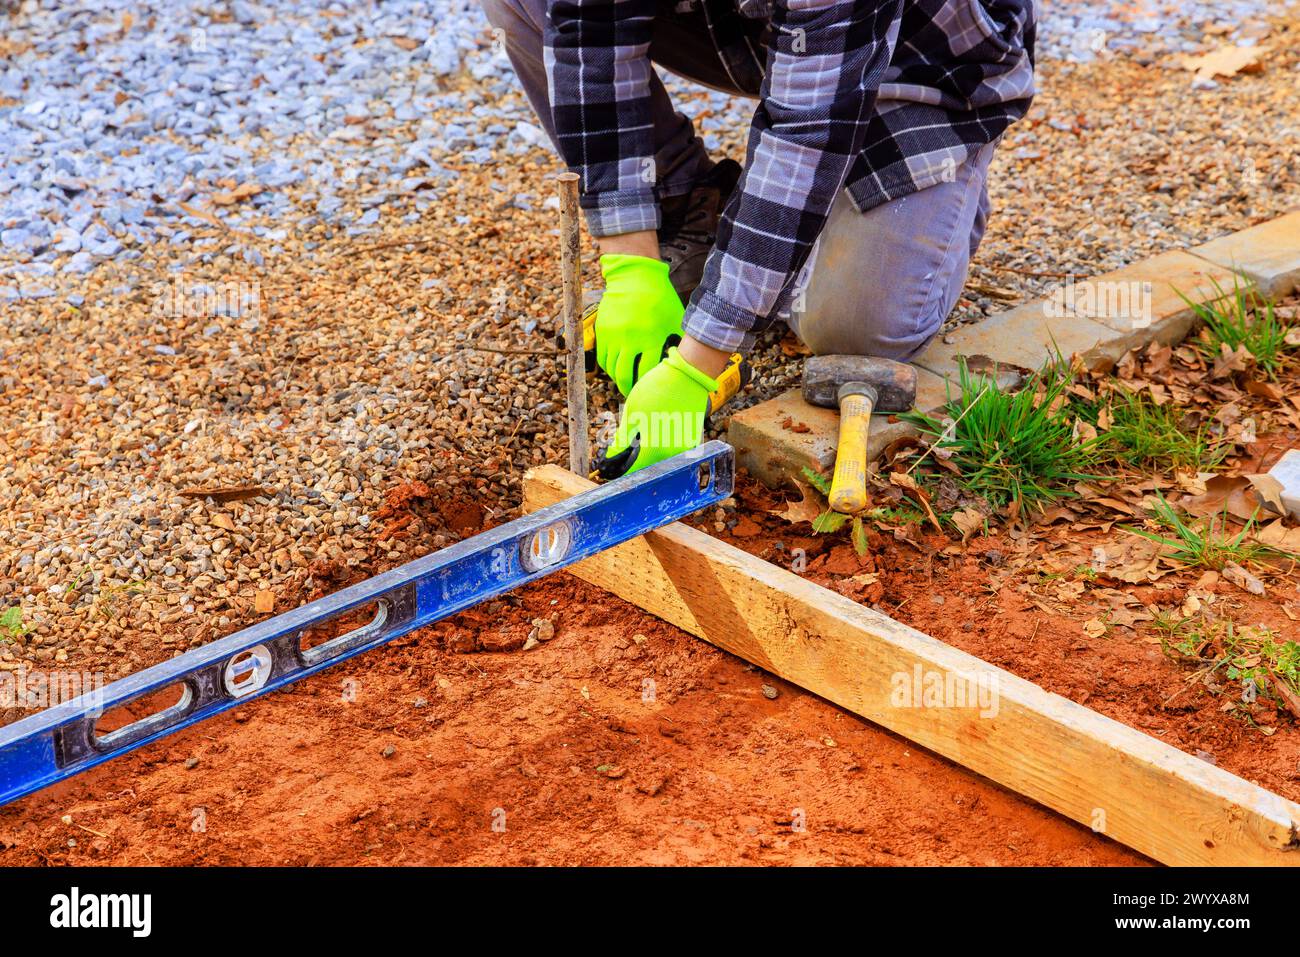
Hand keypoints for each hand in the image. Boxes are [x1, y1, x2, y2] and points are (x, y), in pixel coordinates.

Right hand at [594, 253, 683, 395]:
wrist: (634, 277)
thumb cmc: (660, 298)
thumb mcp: (674, 320)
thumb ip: (678, 341)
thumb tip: (686, 361)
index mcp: (650, 338)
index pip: (647, 372)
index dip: (648, 386)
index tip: (651, 392)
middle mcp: (629, 339)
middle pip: (625, 376)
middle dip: (629, 390)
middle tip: (634, 396)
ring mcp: (613, 336)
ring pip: (611, 369)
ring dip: (617, 380)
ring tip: (625, 384)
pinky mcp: (602, 331)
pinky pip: (602, 358)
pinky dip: (608, 368)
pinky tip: (616, 370)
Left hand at [600, 347, 719, 476]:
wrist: (688, 375)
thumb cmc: (657, 390)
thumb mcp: (632, 413)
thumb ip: (622, 438)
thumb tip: (612, 454)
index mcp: (654, 449)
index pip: (633, 472)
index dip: (619, 471)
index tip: (611, 467)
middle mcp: (672, 454)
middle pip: (648, 468)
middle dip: (634, 463)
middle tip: (623, 452)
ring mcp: (685, 448)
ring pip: (661, 461)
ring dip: (648, 456)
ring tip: (639, 438)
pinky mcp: (692, 441)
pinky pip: (672, 452)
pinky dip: (661, 447)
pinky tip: (655, 432)